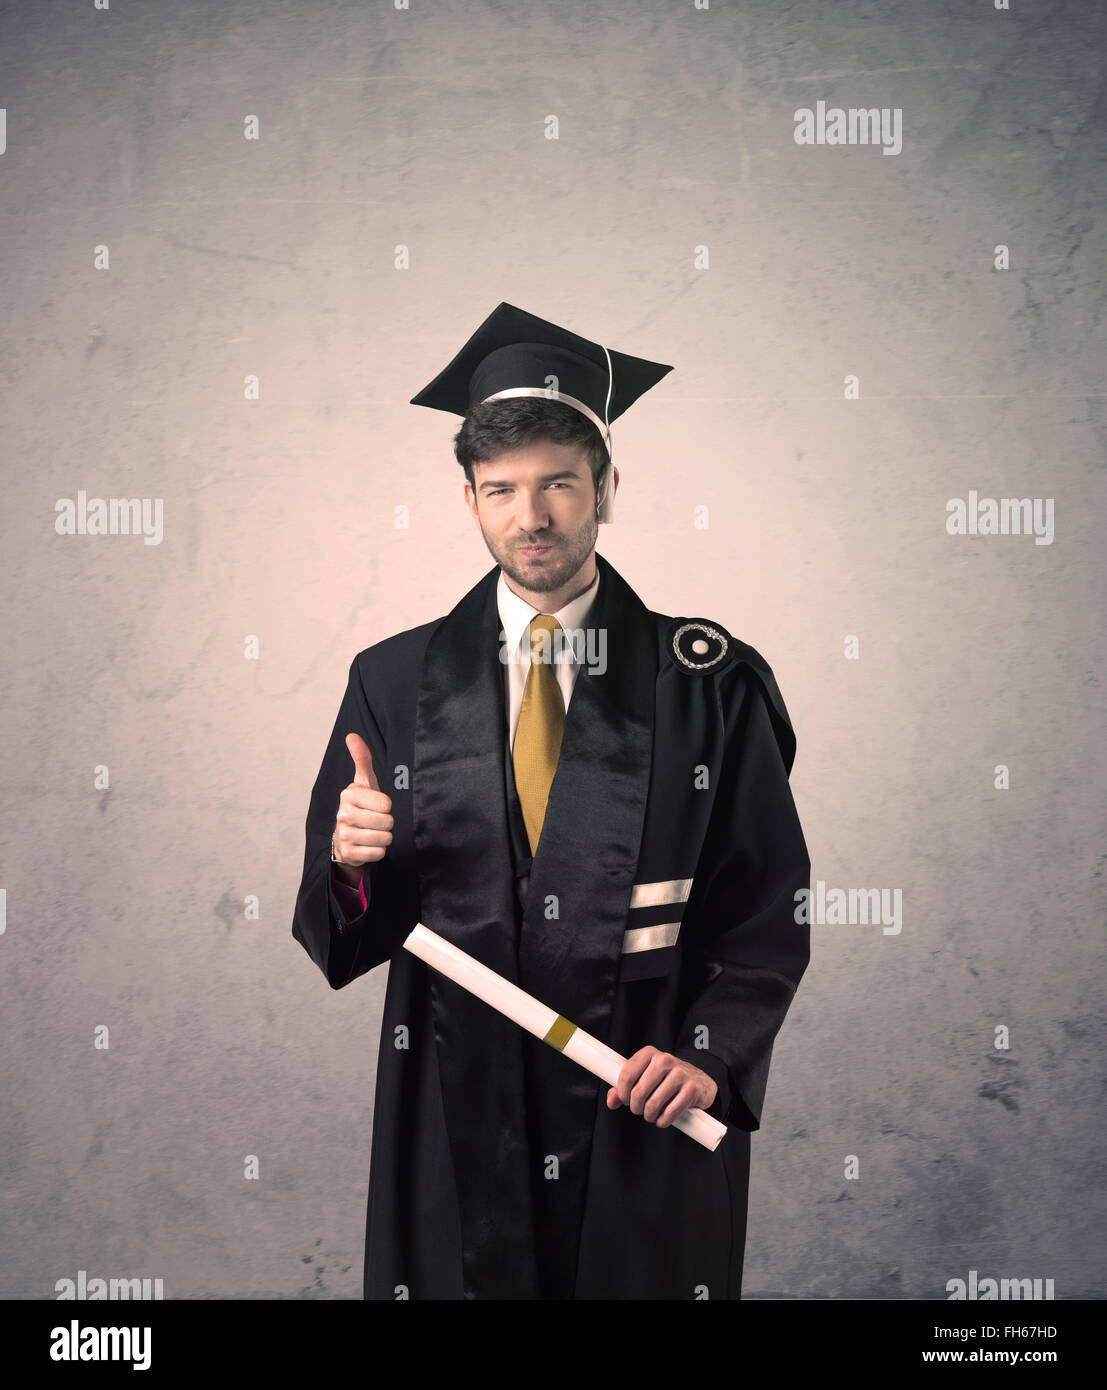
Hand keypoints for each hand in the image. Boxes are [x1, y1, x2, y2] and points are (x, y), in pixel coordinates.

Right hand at [332, 733, 392, 866]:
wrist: (345, 838)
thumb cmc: (361, 806)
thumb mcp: (364, 782)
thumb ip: (362, 758)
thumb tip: (351, 735)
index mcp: (348, 794)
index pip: (386, 803)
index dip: (386, 806)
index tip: (376, 806)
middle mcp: (343, 814)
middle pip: (387, 822)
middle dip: (387, 823)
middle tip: (375, 821)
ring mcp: (343, 835)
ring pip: (384, 838)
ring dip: (384, 837)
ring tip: (372, 833)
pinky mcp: (347, 853)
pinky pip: (378, 853)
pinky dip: (378, 851)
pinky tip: (368, 845)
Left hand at [606, 1046, 717, 1127]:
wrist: (699, 1081)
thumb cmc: (666, 1080)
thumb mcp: (644, 1077)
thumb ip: (624, 1088)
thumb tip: (611, 1100)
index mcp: (649, 1053)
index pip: (626, 1075)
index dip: (622, 1093)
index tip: (626, 1100)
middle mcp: (665, 1060)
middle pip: (638, 1093)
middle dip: (636, 1107)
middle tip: (640, 1109)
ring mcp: (680, 1073)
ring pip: (653, 1104)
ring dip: (649, 1116)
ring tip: (651, 1114)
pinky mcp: (692, 1089)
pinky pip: (670, 1112)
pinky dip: (663, 1121)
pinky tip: (663, 1119)